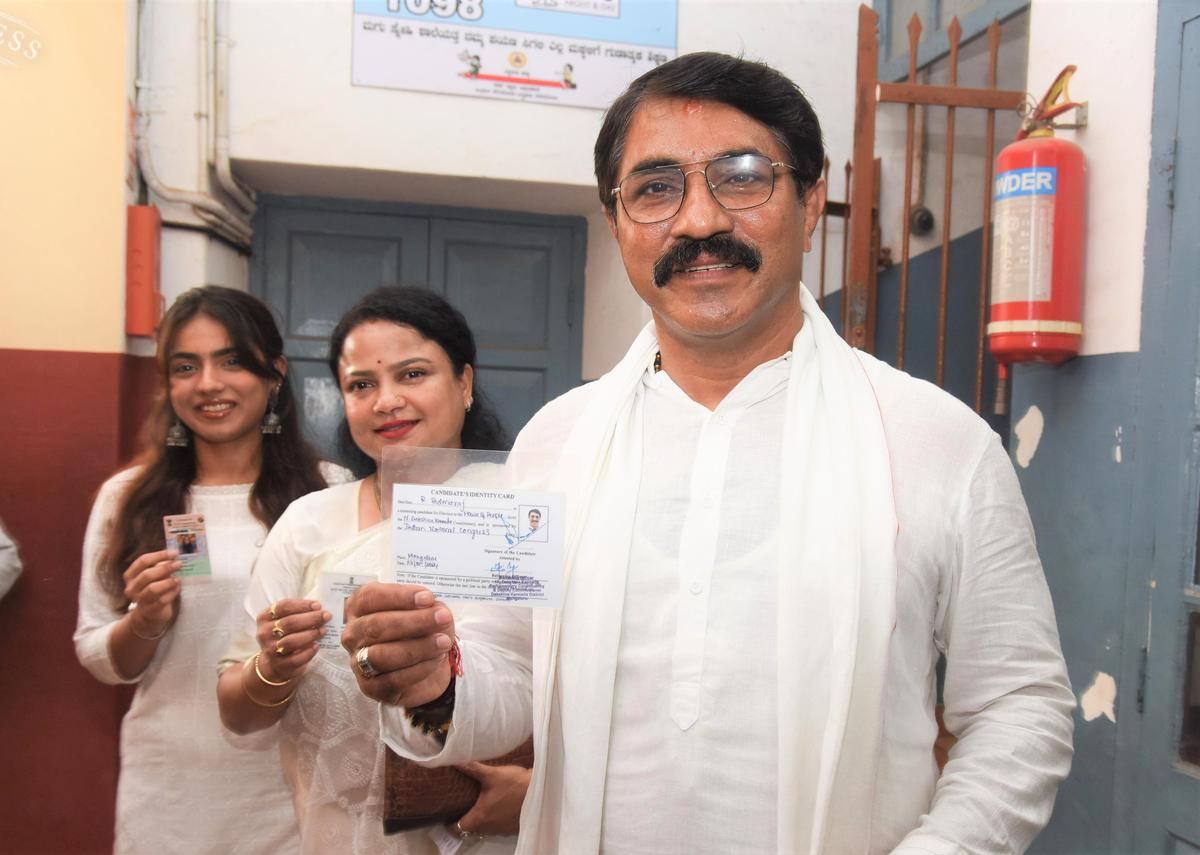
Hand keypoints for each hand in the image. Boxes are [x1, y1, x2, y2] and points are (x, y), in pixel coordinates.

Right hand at [122, 549, 181, 637]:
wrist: (149, 614)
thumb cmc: (153, 588)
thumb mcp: (154, 576)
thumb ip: (161, 566)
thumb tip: (174, 555)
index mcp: (130, 575)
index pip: (143, 561)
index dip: (159, 555)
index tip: (174, 553)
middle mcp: (132, 588)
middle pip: (147, 574)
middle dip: (165, 568)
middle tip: (179, 564)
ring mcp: (139, 600)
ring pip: (152, 588)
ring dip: (168, 581)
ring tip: (178, 579)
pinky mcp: (150, 610)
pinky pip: (162, 600)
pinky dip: (172, 592)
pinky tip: (178, 588)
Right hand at [256, 599, 329, 683]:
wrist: (274, 662)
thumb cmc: (284, 634)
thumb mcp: (284, 620)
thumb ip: (298, 613)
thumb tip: (320, 609)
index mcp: (264, 617)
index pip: (283, 606)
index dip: (302, 605)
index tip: (318, 605)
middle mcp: (264, 633)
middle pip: (289, 623)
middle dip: (311, 618)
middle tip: (327, 616)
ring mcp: (270, 650)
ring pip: (291, 641)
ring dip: (310, 634)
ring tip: (323, 630)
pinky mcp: (279, 664)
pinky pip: (296, 658)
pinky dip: (308, 652)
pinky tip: (317, 646)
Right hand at [341, 583, 454, 707]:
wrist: (428, 667)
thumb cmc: (420, 631)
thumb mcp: (426, 611)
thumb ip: (428, 607)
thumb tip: (435, 609)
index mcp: (360, 607)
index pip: (370, 597)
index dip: (399, 596)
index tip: (428, 597)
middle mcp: (353, 634)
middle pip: (376, 625)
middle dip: (414, 621)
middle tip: (442, 618)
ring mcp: (358, 662)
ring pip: (381, 655)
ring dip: (418, 647)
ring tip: (444, 641)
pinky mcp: (370, 687)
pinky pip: (393, 679)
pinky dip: (419, 669)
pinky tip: (437, 660)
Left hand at [452, 763, 530, 836]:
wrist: (540, 792)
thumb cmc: (513, 784)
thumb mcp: (491, 774)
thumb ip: (472, 768)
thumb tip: (454, 761)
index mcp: (479, 818)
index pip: (457, 829)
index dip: (450, 824)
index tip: (447, 815)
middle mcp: (489, 828)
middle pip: (471, 830)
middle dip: (466, 820)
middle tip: (462, 807)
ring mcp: (502, 830)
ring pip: (485, 829)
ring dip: (481, 821)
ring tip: (479, 806)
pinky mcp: (513, 829)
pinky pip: (498, 828)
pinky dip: (494, 821)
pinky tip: (497, 808)